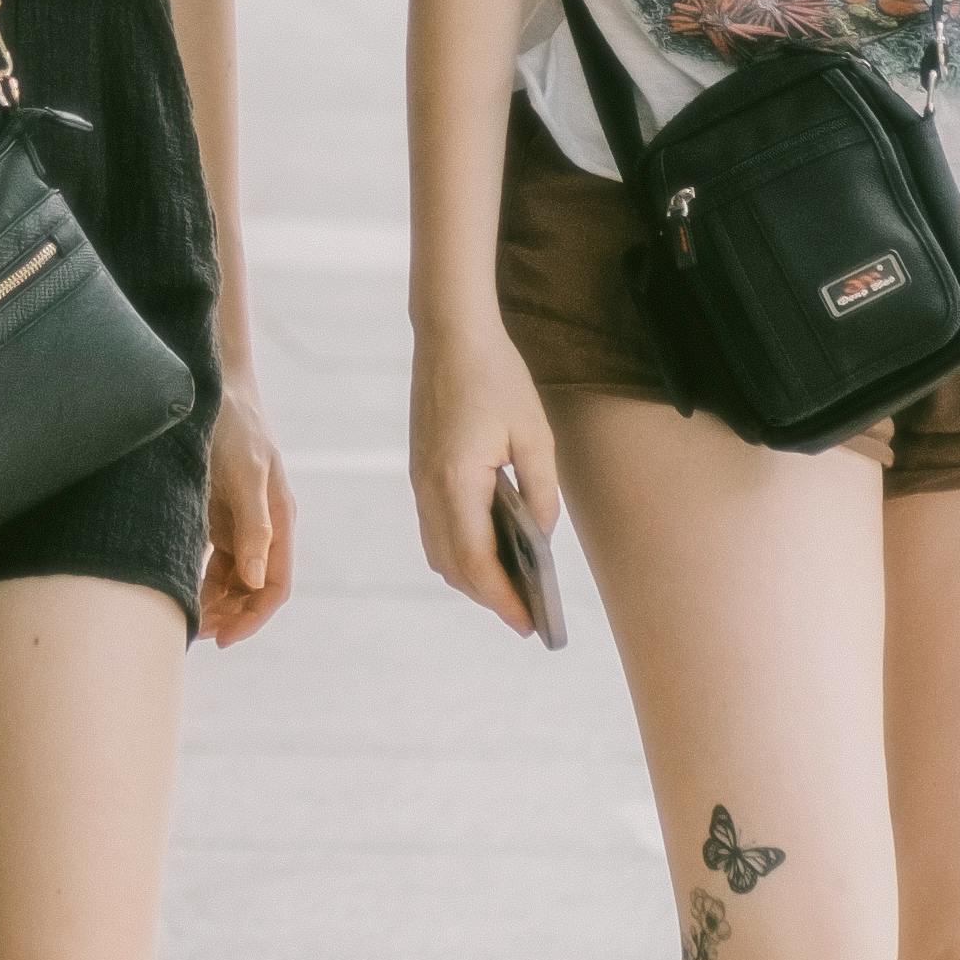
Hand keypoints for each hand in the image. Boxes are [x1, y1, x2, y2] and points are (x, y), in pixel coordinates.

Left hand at [197, 388, 294, 646]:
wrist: (212, 388)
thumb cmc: (234, 426)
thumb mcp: (245, 473)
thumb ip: (253, 525)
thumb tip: (254, 579)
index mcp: (279, 520)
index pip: (274, 584)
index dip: (253, 616)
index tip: (224, 638)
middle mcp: (263, 528)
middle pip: (253, 589)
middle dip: (230, 616)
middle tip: (197, 634)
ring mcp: (239, 523)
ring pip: (232, 581)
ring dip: (215, 605)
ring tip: (187, 623)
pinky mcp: (216, 517)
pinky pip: (213, 563)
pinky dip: (201, 583)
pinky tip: (180, 594)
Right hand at [413, 313, 560, 631]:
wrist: (449, 334)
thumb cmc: (496, 378)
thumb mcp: (535, 436)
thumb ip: (540, 493)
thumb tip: (540, 540)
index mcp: (457, 482)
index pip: (477, 561)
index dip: (503, 598)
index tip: (529, 624)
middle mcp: (429, 488)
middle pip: (453, 566)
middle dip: (488, 596)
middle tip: (526, 615)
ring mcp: (418, 481)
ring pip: (438, 552)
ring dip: (471, 577)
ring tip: (511, 588)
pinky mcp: (419, 471)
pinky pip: (434, 529)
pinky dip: (458, 552)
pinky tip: (489, 550)